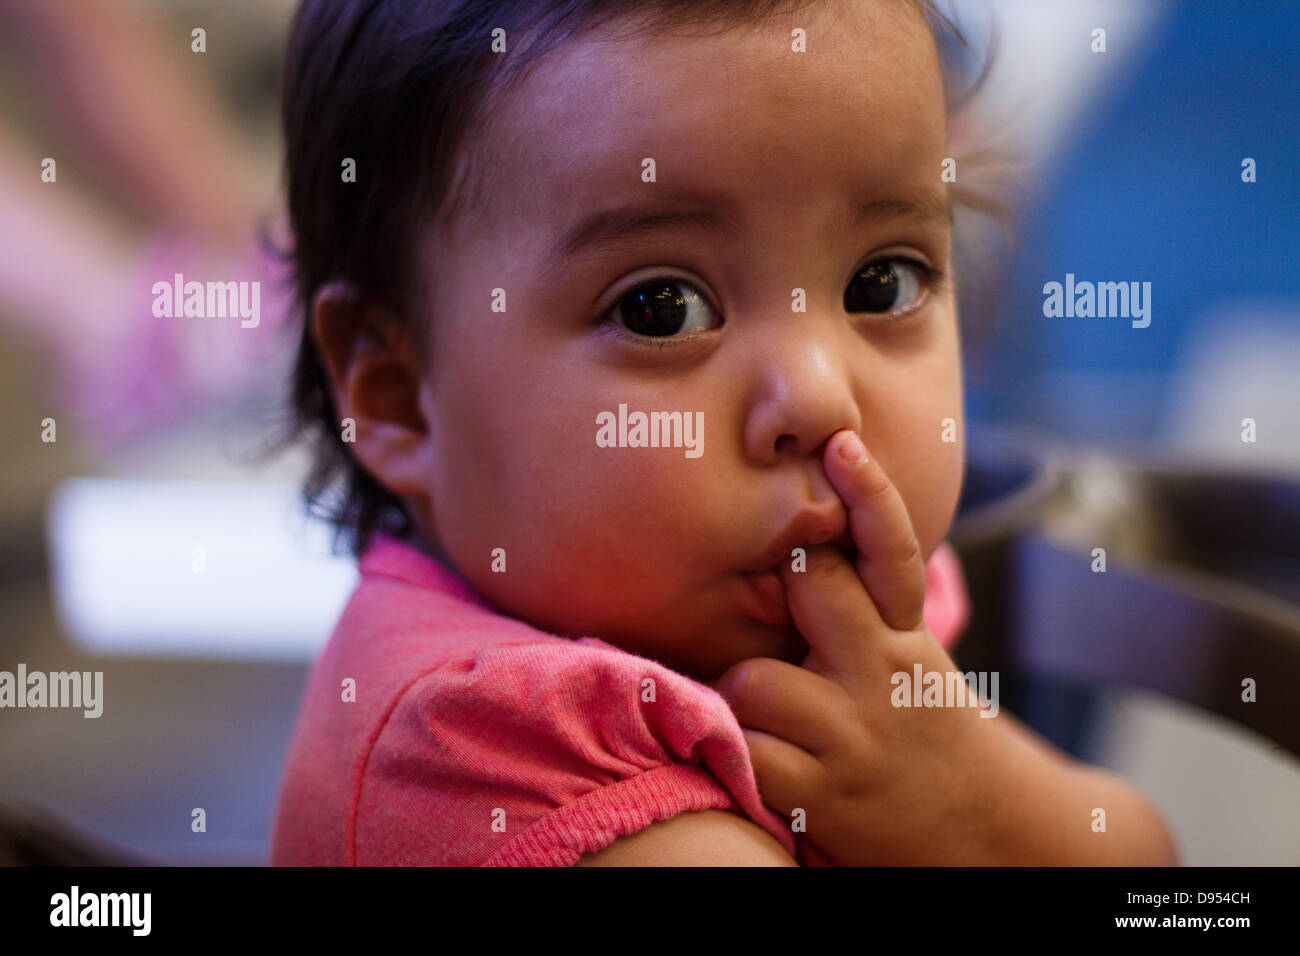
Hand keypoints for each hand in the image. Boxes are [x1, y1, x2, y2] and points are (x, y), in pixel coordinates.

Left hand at [711, 429, 1021, 864]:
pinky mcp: (825, 795)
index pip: (891, 551)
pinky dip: (739, 756)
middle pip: (812, 593)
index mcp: (908, 637)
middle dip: (784, 593)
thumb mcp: (916, 664)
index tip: (843, 444)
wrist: (993, 838)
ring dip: (746, 701)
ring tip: (773, 723)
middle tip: (788, 626)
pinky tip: (761, 763)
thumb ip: (868, 611)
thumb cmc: (929, 735)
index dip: (864, 495)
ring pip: (753, 684)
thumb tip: (814, 544)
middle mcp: (885, 675)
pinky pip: (745, 752)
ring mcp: (854, 736)